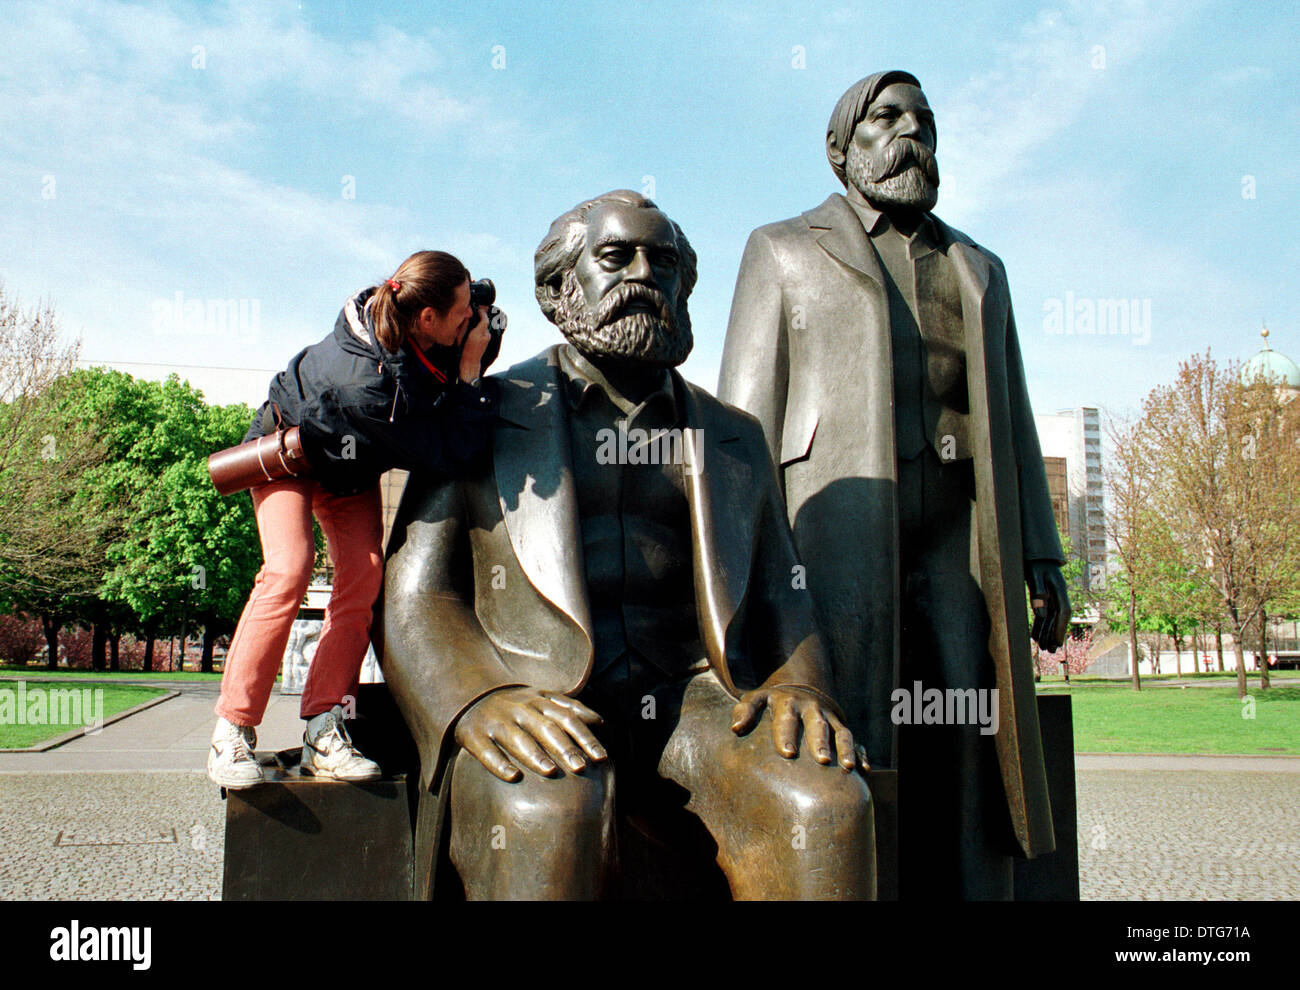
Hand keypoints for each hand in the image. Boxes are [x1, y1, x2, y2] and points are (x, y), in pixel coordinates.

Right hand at [453, 686, 606, 782]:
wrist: (468, 696)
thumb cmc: (514, 704)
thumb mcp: (541, 697)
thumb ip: (569, 707)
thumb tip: (600, 722)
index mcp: (538, 700)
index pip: (567, 717)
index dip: (585, 737)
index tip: (601, 757)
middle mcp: (518, 709)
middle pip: (545, 728)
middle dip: (564, 748)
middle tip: (581, 768)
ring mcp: (496, 721)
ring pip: (517, 738)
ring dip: (534, 754)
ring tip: (550, 771)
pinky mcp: (474, 735)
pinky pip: (486, 751)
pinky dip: (499, 764)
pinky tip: (513, 777)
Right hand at [457, 306, 493, 381]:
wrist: (470, 362)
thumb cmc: (463, 350)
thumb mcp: (460, 337)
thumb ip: (465, 325)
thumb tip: (468, 315)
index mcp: (478, 334)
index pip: (484, 320)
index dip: (482, 313)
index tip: (478, 309)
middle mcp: (485, 335)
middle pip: (486, 322)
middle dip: (482, 315)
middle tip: (477, 310)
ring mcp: (487, 338)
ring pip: (485, 326)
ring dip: (481, 321)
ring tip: (475, 318)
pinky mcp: (487, 340)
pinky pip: (485, 330)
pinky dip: (481, 326)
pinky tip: (475, 326)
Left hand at [731, 686, 864, 771]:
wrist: (800, 689)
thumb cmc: (772, 703)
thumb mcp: (756, 699)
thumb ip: (744, 711)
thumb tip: (735, 728)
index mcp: (787, 702)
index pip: (786, 718)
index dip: (787, 735)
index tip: (788, 753)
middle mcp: (811, 708)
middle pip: (817, 725)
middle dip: (820, 743)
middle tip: (822, 761)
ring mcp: (828, 717)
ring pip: (841, 732)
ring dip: (845, 748)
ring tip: (849, 767)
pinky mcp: (841, 725)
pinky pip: (853, 739)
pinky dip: (860, 753)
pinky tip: (864, 770)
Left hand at [1026, 560, 1070, 652]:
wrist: (1035, 551)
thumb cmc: (1035, 561)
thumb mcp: (1034, 575)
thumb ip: (1038, 593)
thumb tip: (1042, 615)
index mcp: (1059, 589)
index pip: (1063, 612)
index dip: (1060, 628)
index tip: (1057, 642)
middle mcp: (1057, 594)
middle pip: (1058, 618)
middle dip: (1055, 634)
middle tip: (1051, 651)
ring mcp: (1051, 595)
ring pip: (1050, 618)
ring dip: (1047, 632)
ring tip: (1044, 648)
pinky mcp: (1043, 596)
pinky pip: (1043, 613)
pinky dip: (1040, 625)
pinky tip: (1035, 636)